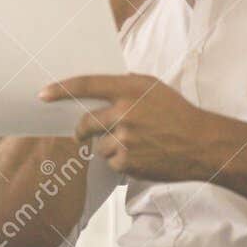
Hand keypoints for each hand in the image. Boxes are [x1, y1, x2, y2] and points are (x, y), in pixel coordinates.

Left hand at [40, 73, 213, 180]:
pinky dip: (121, 161)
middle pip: (85, 122)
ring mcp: (126, 138)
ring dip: (109, 146)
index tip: (43, 94)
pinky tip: (141, 156)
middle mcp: (126, 112)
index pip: (86, 85)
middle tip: (81, 133)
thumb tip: (98, 89)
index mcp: (131, 89)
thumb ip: (126, 85)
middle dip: (81, 129)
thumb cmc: (178, 113)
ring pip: (98, 145)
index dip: (61, 89)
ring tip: (135, 144)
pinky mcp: (129, 161)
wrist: (202, 144)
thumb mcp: (154, 88)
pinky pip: (111, 162)